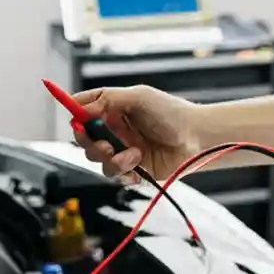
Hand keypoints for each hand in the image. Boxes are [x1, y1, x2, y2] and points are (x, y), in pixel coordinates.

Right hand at [70, 85, 203, 184]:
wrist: (197, 138)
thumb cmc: (171, 112)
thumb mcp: (139, 97)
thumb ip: (108, 99)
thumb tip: (80, 109)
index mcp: (114, 109)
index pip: (84, 110)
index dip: (75, 114)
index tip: (75, 119)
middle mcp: (116, 130)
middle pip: (85, 139)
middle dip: (90, 143)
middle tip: (106, 144)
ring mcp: (123, 151)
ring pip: (98, 160)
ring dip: (112, 160)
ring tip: (134, 155)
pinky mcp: (133, 170)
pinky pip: (115, 176)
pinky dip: (124, 172)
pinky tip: (140, 165)